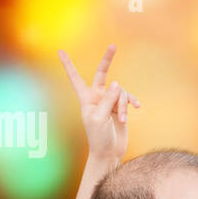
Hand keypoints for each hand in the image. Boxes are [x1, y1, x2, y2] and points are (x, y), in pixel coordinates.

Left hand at [58, 44, 139, 164]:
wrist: (109, 152)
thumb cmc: (98, 137)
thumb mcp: (99, 118)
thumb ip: (108, 99)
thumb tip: (117, 83)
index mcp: (86, 98)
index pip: (75, 78)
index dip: (68, 65)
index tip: (60, 51)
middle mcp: (97, 97)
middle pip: (102, 74)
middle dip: (108, 60)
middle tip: (113, 46)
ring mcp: (109, 102)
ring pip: (120, 92)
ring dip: (123, 105)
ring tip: (122, 119)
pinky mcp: (120, 108)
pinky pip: (128, 99)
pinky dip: (131, 104)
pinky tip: (136, 108)